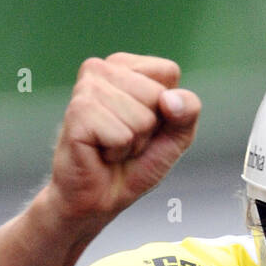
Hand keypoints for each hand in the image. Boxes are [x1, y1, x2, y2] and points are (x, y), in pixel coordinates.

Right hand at [46, 53, 200, 223]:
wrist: (97, 199)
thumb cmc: (133, 166)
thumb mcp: (173, 138)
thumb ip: (187, 113)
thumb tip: (171, 100)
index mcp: (125, 66)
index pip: (168, 73)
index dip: (167, 110)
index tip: (143, 127)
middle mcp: (102, 69)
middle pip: (156, 95)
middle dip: (149, 130)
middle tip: (125, 142)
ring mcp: (87, 87)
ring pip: (141, 117)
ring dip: (132, 144)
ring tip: (112, 148)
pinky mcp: (78, 111)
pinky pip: (122, 135)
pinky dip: (117, 153)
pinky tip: (100, 153)